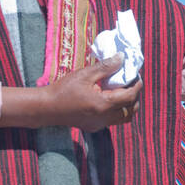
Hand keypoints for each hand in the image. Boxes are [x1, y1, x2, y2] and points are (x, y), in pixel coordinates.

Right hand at [5, 56, 141, 131]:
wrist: (47, 108)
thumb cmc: (64, 89)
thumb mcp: (85, 74)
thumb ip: (105, 67)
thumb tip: (121, 58)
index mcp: (104, 105)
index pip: (130, 97)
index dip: (137, 86)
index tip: (137, 76)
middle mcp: (105, 118)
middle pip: (131, 110)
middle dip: (135, 96)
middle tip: (132, 83)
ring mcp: (100, 125)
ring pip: (124, 118)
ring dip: (128, 105)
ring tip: (122, 91)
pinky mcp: (94, 127)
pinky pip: (113, 120)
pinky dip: (117, 110)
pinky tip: (109, 98)